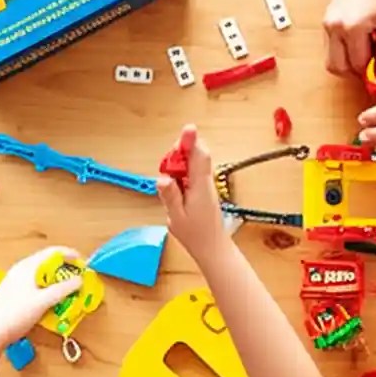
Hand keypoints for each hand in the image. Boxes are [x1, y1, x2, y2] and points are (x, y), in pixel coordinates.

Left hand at [0, 246, 83, 349]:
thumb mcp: (43, 301)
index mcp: (27, 267)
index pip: (53, 252)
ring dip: (57, 281)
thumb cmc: (14, 314)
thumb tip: (79, 280)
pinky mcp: (14, 293)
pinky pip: (35, 285)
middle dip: (65, 269)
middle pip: (48, 263)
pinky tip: (52, 301)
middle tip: (78, 279)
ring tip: (69, 291)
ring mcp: (16, 282)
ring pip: (42, 275)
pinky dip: (48, 289)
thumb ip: (63, 289)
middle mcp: (21, 270)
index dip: (70, 254)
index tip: (83, 263)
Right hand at [158, 125, 228, 264]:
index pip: (197, 158)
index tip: (188, 129)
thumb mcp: (177, 218)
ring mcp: (205, 184)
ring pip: (194, 162)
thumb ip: (169, 197)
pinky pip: (193, 172)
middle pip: (196, 155)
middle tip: (169, 164)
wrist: (213, 247)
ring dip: (181, 163)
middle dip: (181, 151)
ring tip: (172, 181)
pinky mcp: (203, 189)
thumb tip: (162, 178)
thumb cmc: (196, 235)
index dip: (191, 142)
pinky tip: (176, 186)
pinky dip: (183, 172)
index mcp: (199, 187)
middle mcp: (205, 182)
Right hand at [323, 0, 375, 79]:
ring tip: (366, 51)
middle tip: (373, 65)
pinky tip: (359, 41)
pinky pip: (331, 49)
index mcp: (353, 28)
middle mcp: (335, 28)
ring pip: (332, 62)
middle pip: (339, 69)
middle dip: (356, 73)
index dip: (372, 74)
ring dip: (348, 65)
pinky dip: (343, 53)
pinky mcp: (326, 23)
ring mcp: (327, 26)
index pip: (358, 66)